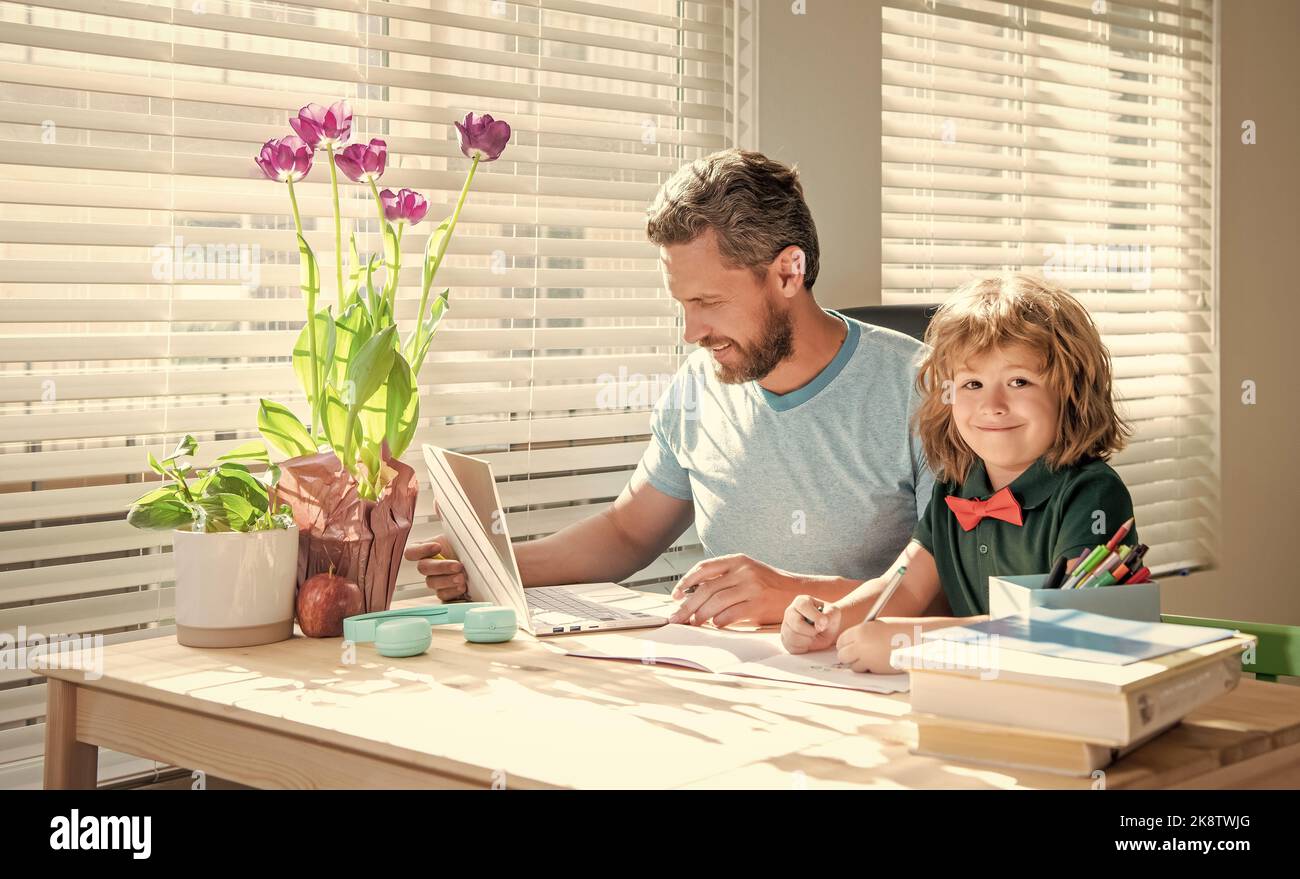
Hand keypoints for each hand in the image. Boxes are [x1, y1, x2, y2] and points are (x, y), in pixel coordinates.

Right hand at [403, 537, 466, 600]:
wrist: (481, 563)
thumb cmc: (470, 549)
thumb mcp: (461, 539)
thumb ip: (455, 538)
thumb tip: (461, 538)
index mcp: (428, 550)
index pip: (412, 551)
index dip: (421, 550)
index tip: (438, 546)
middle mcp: (429, 566)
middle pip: (423, 568)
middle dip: (441, 567)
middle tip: (458, 566)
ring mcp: (437, 581)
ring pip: (432, 583)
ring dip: (447, 581)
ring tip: (463, 578)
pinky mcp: (447, 594)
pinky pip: (443, 597)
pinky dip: (452, 593)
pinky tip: (463, 588)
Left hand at [668, 554, 796, 627]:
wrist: (797, 592)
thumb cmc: (767, 584)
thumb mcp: (746, 572)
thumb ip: (723, 579)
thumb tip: (691, 596)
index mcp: (737, 560)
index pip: (703, 568)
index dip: (685, 582)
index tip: (674, 595)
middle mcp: (743, 571)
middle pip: (706, 589)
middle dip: (687, 605)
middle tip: (676, 617)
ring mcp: (751, 587)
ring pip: (715, 603)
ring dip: (700, 616)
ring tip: (694, 623)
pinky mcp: (758, 604)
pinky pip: (730, 615)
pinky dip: (718, 621)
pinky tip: (715, 624)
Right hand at [781, 595, 841, 653]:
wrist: (827, 631)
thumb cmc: (829, 619)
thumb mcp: (834, 614)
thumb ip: (829, 616)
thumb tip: (819, 625)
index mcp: (801, 602)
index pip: (803, 606)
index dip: (815, 616)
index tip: (825, 622)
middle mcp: (790, 612)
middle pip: (796, 624)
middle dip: (812, 631)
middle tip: (819, 630)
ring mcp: (785, 627)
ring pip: (793, 637)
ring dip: (808, 640)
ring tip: (814, 636)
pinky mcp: (786, 640)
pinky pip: (792, 647)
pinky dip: (804, 647)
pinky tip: (809, 642)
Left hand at [834, 619, 914, 673]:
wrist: (918, 639)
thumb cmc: (900, 630)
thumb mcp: (878, 626)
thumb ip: (863, 634)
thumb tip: (850, 644)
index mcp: (861, 631)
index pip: (841, 641)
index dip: (844, 644)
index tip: (846, 646)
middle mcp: (861, 646)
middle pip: (843, 656)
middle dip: (847, 656)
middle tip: (854, 655)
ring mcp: (869, 660)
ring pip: (853, 667)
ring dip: (859, 664)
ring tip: (870, 658)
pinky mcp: (878, 671)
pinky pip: (867, 672)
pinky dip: (870, 669)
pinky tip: (880, 661)